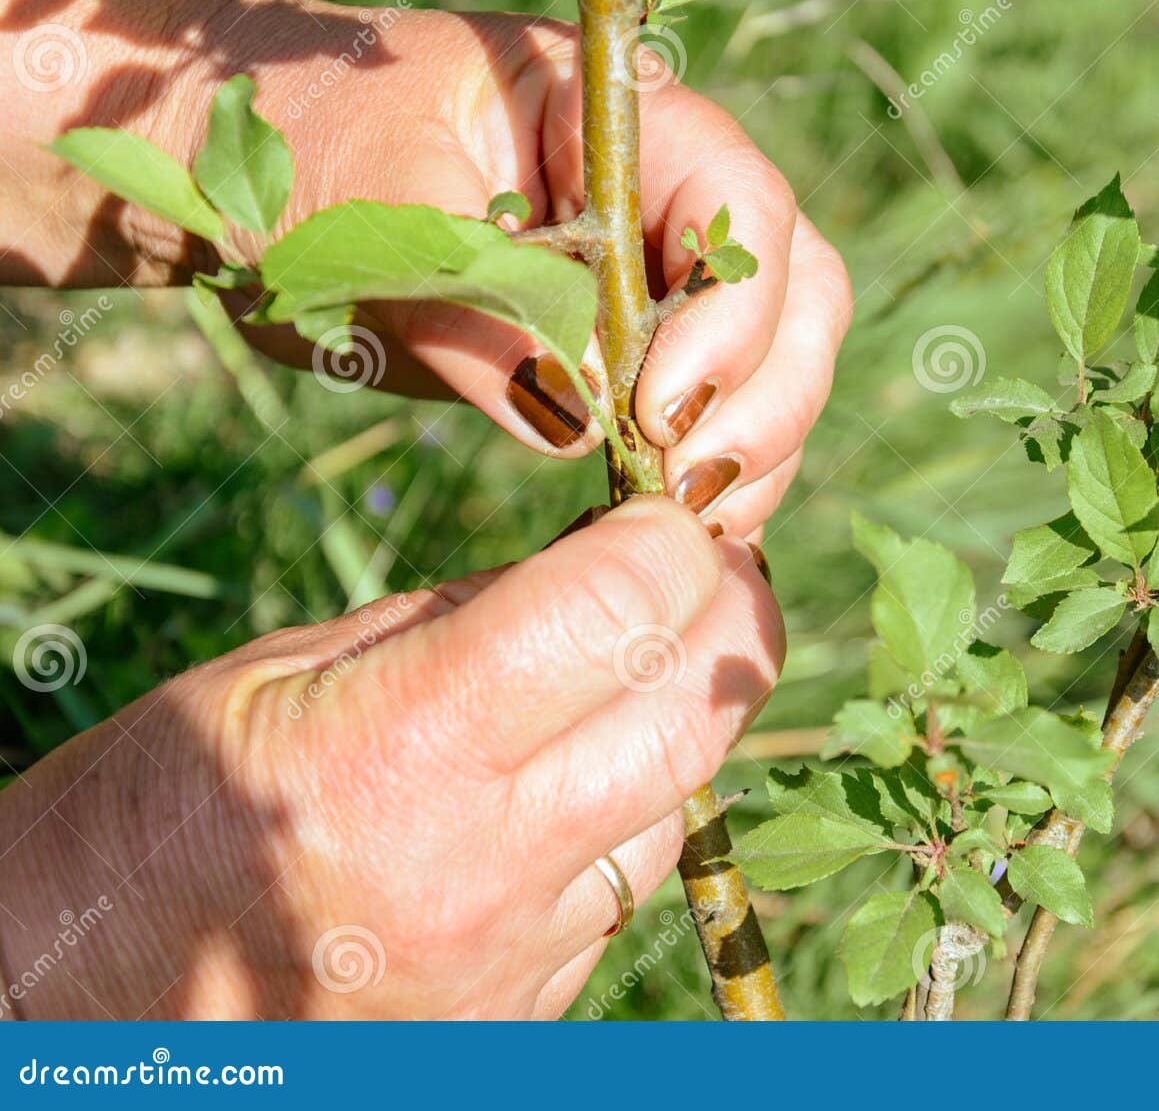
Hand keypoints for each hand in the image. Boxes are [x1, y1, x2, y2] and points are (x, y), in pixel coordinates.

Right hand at [0, 499, 781, 1018]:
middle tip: (710, 567)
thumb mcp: (277, 675)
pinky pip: (621, 894)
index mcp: (401, 752)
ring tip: (635, 669)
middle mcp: (480, 867)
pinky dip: (625, 818)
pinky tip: (575, 780)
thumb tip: (590, 570)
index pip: (613, 614)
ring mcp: (510, 957)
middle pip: (690, 717)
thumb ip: (452, 623)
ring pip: (677, 809)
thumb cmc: (145, 817)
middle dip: (725, 617)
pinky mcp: (519, 1014)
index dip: (667, 539)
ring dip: (680, 722)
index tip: (668, 509)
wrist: (68, 1008)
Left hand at [4, 0, 850, 535]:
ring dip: (756, 446)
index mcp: (616, 118)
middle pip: (796, 289)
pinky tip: (682, 527)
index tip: (655, 405)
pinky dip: (716, 473)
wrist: (250, 178)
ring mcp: (657, 276)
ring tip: (690, 519)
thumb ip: (476, 308)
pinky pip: (715, 411)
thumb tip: (579, 421)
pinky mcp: (632, 352)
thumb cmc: (301, 154)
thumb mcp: (373, 217)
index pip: (741, 202)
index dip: (733, 310)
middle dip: (765, 394)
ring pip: (777, 358)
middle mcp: (663, 194)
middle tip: (686, 484)